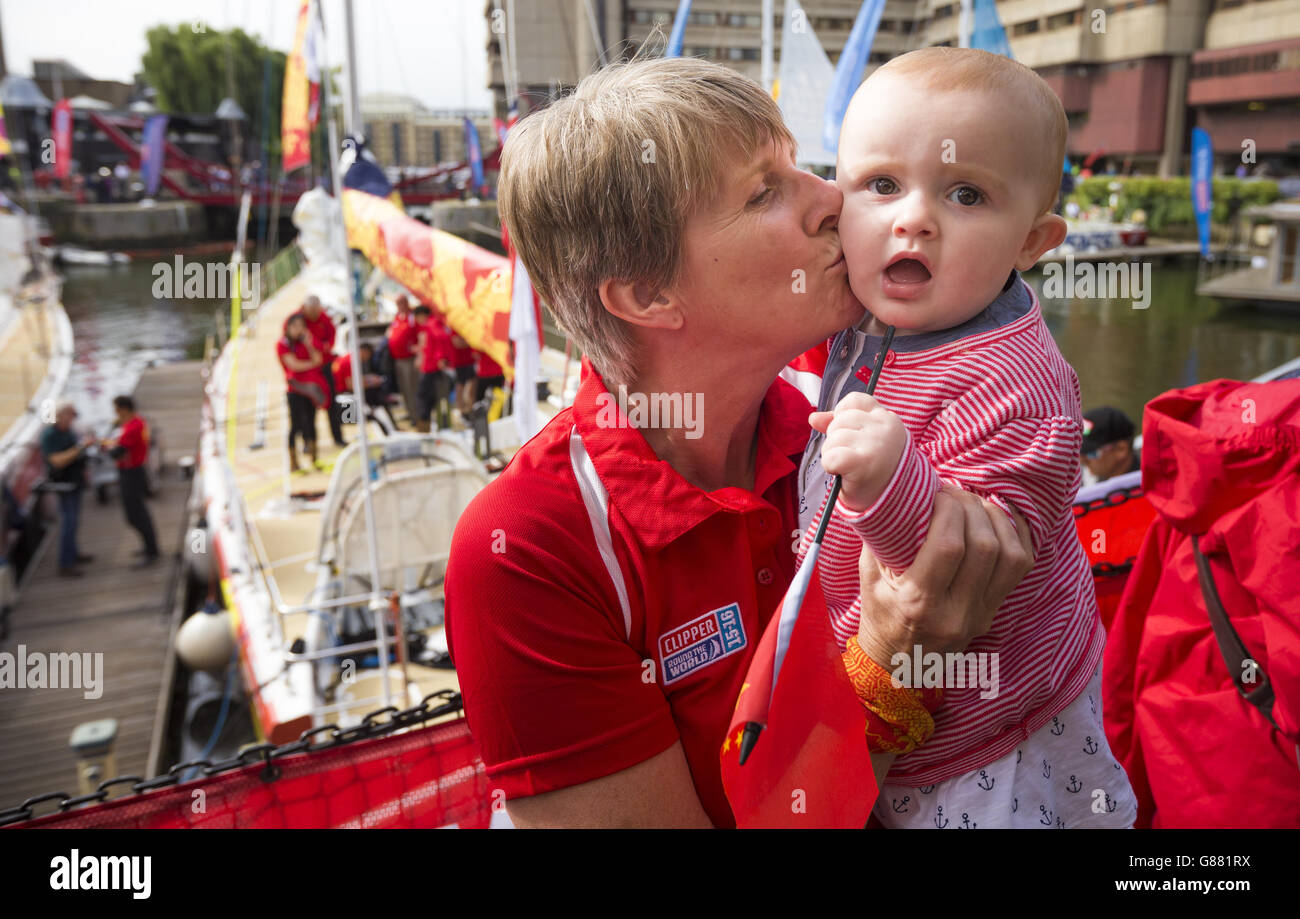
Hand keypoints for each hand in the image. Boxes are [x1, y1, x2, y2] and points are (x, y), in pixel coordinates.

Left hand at [809, 392, 906, 512]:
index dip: (842, 416)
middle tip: (852, 457)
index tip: (851, 435)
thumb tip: (813, 418)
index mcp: (887, 418)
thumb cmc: (875, 468)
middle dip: (836, 439)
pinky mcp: (863, 462)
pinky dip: (830, 466)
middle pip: (838, 420)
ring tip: (848, 467)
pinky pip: (830, 456)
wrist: (893, 502)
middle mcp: (884, 427)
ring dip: (832, 454)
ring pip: (832, 439)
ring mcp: (875, 444)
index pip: (854, 401)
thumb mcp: (863, 440)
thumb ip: (839, 424)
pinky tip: (842, 473)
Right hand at [854, 484, 1033, 666]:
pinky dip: (1016, 536)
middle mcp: (955, 612)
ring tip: (976, 502)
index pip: (948, 547)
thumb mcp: (868, 577)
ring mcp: (980, 614)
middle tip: (955, 493)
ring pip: (1010, 556)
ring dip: (997, 519)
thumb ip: (881, 538)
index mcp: (918, 602)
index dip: (949, 510)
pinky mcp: (993, 612)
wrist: (901, 663)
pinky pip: (1021, 568)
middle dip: (972, 508)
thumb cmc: (880, 614)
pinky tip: (999, 517)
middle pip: (984, 547)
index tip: (938, 492)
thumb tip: (894, 493)